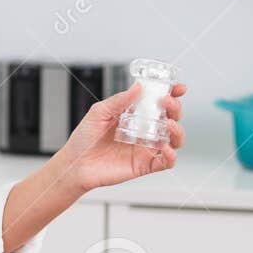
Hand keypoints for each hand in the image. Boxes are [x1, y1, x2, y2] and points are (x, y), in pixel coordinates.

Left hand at [54, 81, 187, 192]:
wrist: (75, 165)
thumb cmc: (84, 139)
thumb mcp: (98, 113)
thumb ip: (119, 100)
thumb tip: (138, 87)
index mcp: (135, 115)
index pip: (158, 102)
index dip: (172, 93)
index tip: (178, 88)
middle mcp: (144, 130)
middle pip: (170, 117)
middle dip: (175, 108)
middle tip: (166, 103)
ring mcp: (146, 147)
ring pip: (174, 139)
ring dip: (177, 130)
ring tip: (169, 124)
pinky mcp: (145, 165)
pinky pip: (165, 162)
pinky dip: (171, 156)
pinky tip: (166, 148)